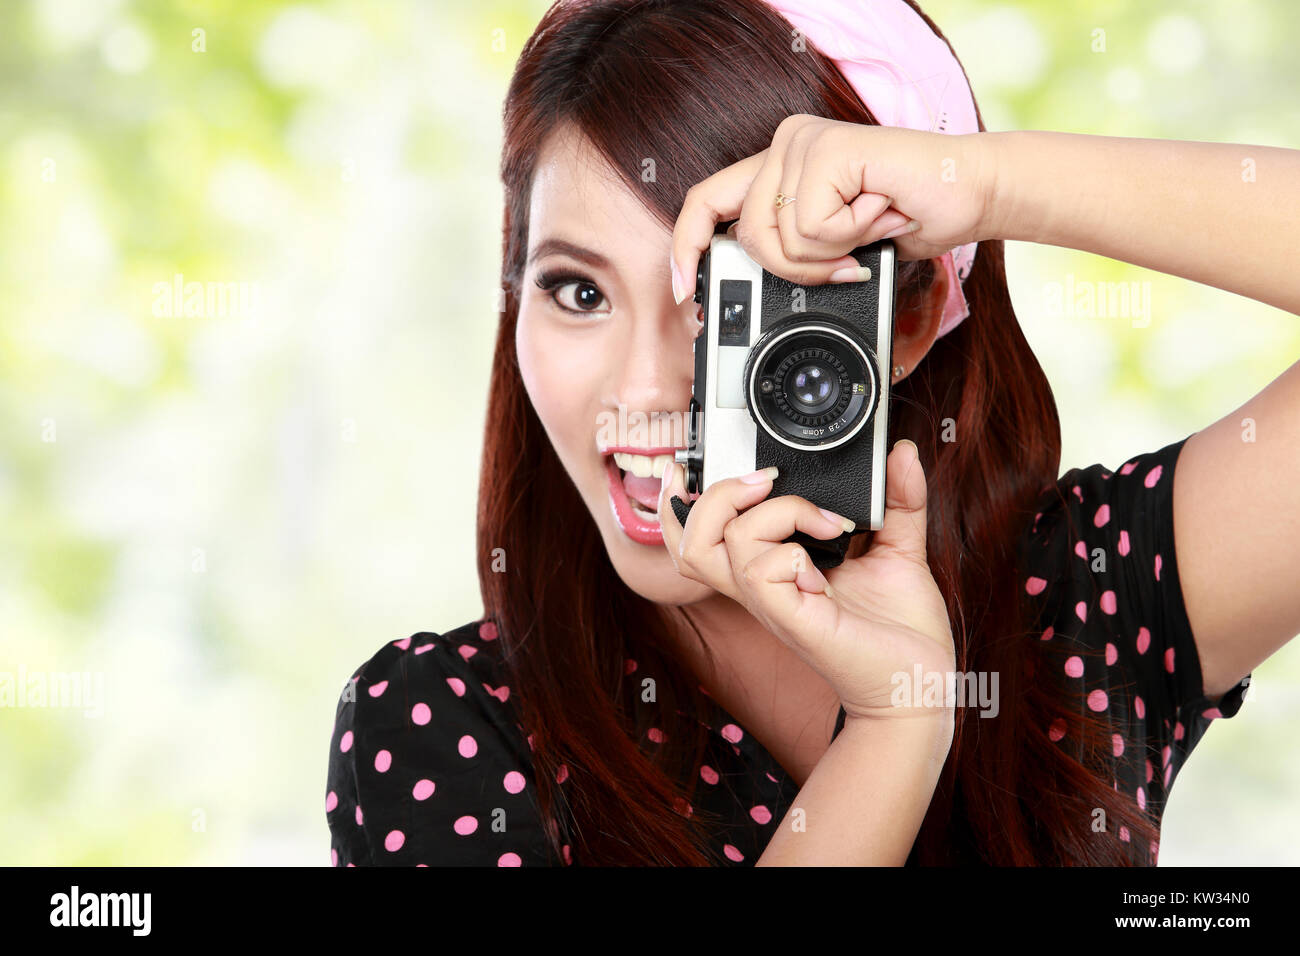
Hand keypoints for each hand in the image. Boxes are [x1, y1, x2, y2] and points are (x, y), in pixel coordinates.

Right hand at [658, 439, 955, 724]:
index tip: (736, 468)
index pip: (700, 535)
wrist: (921, 680)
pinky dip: (792, 553)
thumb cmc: (900, 629)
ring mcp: (773, 604)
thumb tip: (901, 454)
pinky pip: (759, 572)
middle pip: (691, 537)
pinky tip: (826, 565)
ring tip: (824, 524)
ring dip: (775, 514)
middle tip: (772, 486)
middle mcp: (762, 586)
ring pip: (722, 542)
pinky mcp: (793, 619)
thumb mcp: (900, 546)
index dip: (692, 499)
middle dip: (720, 493)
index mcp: (772, 568)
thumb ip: (900, 498)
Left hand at [670, 113, 994, 295]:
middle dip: (796, 270)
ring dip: (831, 254)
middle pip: (748, 239)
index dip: (687, 247)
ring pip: (779, 239)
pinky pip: (812, 228)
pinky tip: (879, 210)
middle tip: (844, 262)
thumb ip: (791, 254)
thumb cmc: (909, 218)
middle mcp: (783, 145)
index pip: (706, 203)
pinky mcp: (826, 149)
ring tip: (870, 227)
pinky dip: (851, 236)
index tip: (683, 291)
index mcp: (777, 167)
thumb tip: (751, 288)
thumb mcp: (834, 248)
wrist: (972, 193)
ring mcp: (802, 141)